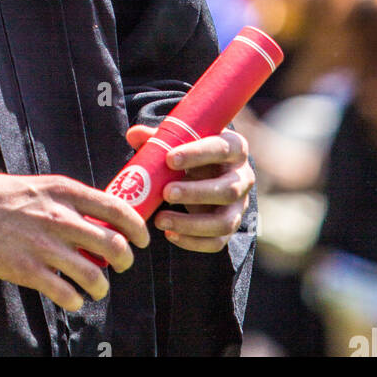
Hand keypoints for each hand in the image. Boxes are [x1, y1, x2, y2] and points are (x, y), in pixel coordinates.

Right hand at [0, 168, 149, 312]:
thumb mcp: (40, 185)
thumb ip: (68, 200)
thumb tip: (96, 217)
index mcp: (65, 192)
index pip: (117, 209)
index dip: (137, 228)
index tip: (142, 239)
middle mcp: (60, 218)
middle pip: (114, 246)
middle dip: (125, 261)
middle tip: (121, 265)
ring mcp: (45, 246)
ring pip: (96, 275)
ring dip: (102, 287)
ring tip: (97, 287)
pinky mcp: (29, 271)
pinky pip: (67, 294)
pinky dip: (76, 300)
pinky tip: (72, 297)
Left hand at [126, 124, 253, 253]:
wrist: (209, 172)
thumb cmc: (193, 152)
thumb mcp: (181, 141)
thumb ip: (159, 138)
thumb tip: (133, 135)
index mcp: (234, 148)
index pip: (221, 148)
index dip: (197, 154)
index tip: (170, 159)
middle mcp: (243, 177)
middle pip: (227, 189)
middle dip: (195, 192)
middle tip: (166, 193)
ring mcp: (240, 205)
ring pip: (225, 221)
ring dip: (192, 223)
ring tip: (160, 219)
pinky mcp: (231, 226)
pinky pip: (218, 242)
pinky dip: (194, 242)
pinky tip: (170, 234)